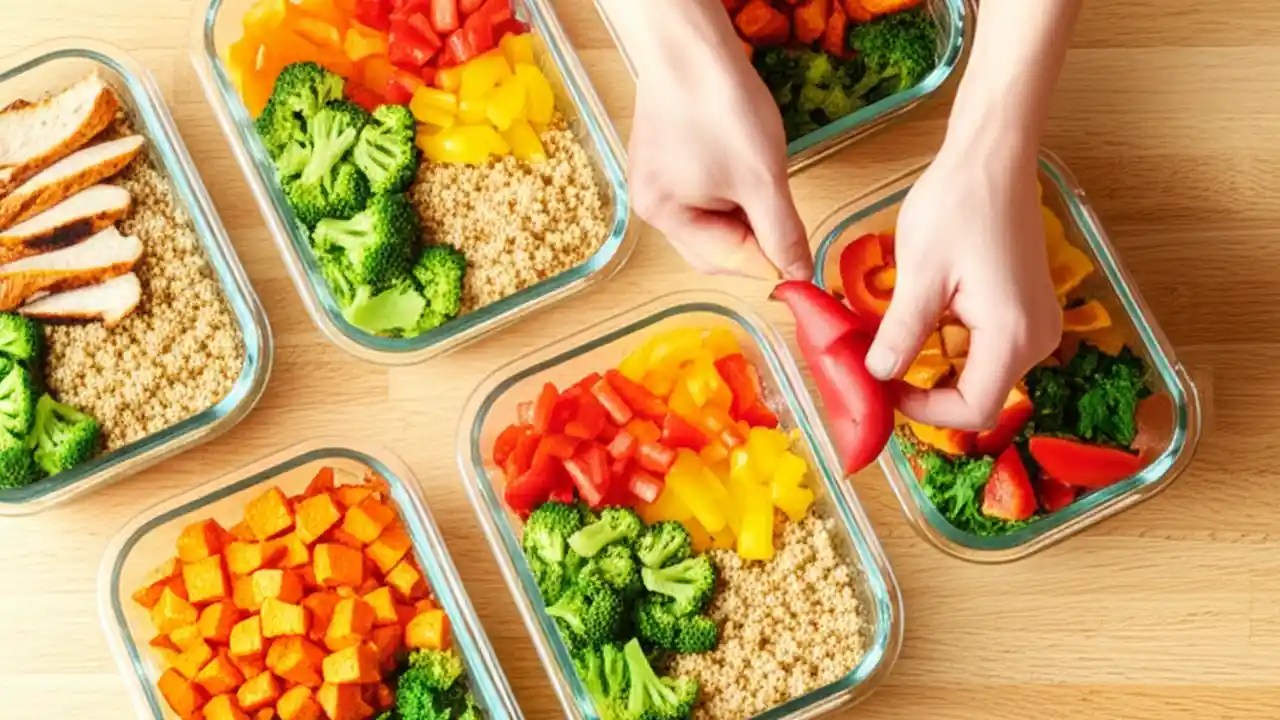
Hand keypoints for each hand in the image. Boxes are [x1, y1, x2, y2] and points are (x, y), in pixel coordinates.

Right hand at [624, 8, 811, 279]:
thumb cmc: (722, 108)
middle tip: (788, 221)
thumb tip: (799, 276)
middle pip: (714, 248)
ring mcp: (655, 181)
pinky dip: (730, 193)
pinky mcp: (664, 159)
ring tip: (764, 183)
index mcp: (666, 217)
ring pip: (711, 221)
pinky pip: (703, 194)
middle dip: (754, 241)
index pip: (726, 262)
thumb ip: (782, 234)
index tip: (806, 267)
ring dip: (745, 216)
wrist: (692, 43)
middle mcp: (651, 207)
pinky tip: (745, 168)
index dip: (769, 265)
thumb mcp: (763, 179)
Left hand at [864, 143, 1061, 429]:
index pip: (973, 410)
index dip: (924, 411)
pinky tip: (921, 328)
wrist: (993, 158)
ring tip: (894, 350)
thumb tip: (879, 375)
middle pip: (982, 399)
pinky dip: (955, 351)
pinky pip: (991, 351)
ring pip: (985, 377)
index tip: (884, 388)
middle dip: (930, 396)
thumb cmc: (958, 204)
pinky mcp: (1028, 310)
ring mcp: (1036, 324)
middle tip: (883, 374)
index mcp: (1012, 335)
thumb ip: (901, 332)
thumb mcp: (920, 274)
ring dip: (940, 374)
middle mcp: (1036, 338)